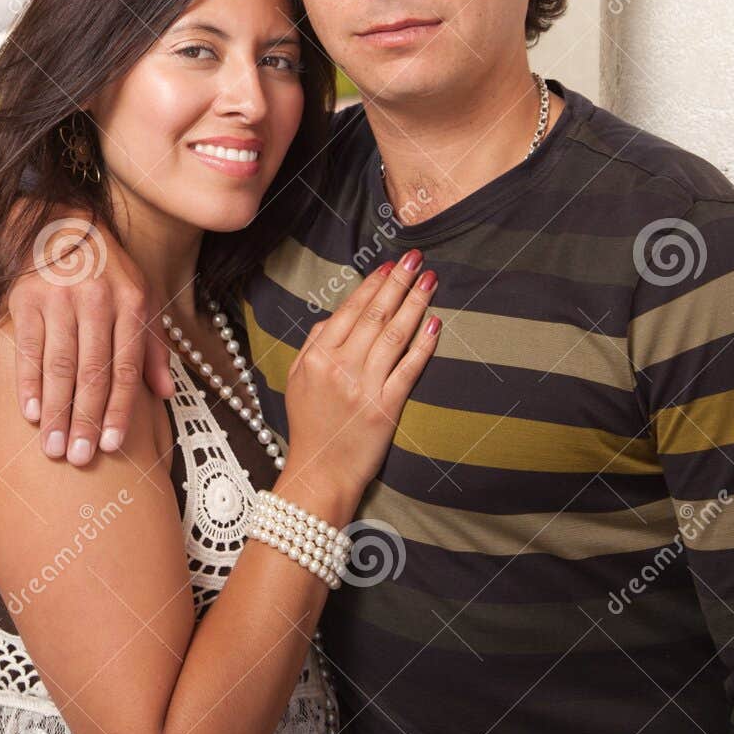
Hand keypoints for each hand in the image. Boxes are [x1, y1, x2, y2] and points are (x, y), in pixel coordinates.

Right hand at [7, 212, 173, 463]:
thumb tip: (167, 393)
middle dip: (86, 419)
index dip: (118, 409)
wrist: (59, 222)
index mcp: (129, 302)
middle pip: (92, 371)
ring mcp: (58, 298)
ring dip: (57, 411)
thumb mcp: (140, 296)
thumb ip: (152, 346)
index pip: (125, 367)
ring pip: (59, 364)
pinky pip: (27, 348)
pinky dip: (28, 383)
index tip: (110, 445)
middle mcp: (95, 299)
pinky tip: (31, 412)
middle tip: (79, 458)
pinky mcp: (25, 297)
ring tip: (54, 447)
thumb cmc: (107, 270)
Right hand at [283, 252, 438, 512]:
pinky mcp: (386, 407)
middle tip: (416, 258)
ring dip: (415, 303)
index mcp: (318, 357)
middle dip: (398, 283)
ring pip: (394, 335)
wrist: (321, 474)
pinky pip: (409, 369)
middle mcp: (340, 367)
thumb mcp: (298, 380)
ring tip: (430, 280)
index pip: (350, 310)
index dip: (373, 285)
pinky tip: (435, 324)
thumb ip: (314, 345)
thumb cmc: (310, 427)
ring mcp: (364, 387)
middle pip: (375, 315)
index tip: (390, 265)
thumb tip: (336, 316)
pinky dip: (423, 345)